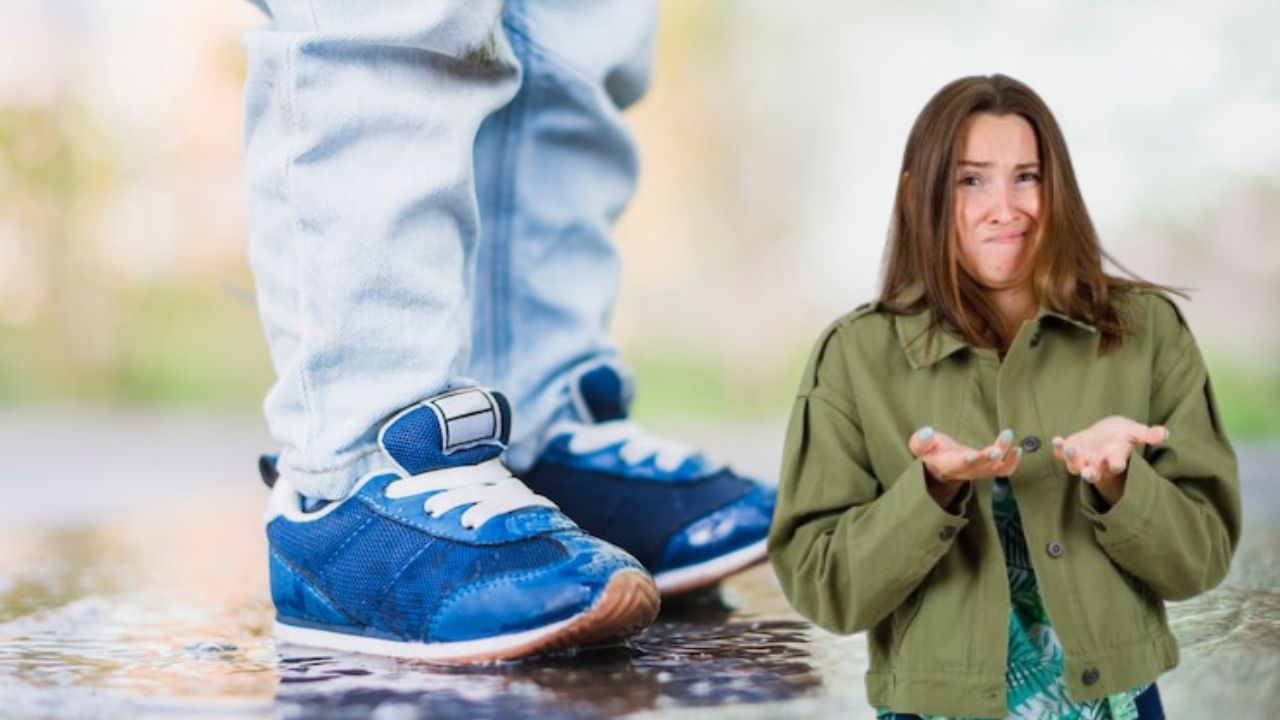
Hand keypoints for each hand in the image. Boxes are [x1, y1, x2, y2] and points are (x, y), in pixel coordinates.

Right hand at [909, 427, 1021, 508]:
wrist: (941, 468)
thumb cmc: (932, 453)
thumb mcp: (919, 447)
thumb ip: (920, 441)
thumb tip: (927, 431)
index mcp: (949, 464)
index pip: (958, 464)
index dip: (967, 460)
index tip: (971, 455)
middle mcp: (967, 470)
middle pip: (982, 466)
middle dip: (992, 455)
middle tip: (1004, 437)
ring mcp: (979, 471)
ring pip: (996, 468)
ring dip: (1006, 455)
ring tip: (1008, 436)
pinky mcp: (988, 469)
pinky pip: (1004, 470)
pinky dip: (1012, 462)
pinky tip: (1016, 449)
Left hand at [1051, 416, 1168, 507]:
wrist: (1107, 434)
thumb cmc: (1124, 436)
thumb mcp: (1136, 433)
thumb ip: (1149, 434)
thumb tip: (1165, 433)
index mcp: (1115, 460)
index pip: (1116, 466)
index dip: (1117, 465)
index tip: (1117, 465)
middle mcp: (1098, 464)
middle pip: (1093, 474)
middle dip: (1090, 474)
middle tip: (1088, 473)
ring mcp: (1082, 459)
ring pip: (1074, 465)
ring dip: (1071, 458)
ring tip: (1070, 447)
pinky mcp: (1071, 450)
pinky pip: (1060, 453)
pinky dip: (1057, 448)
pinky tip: (1056, 440)